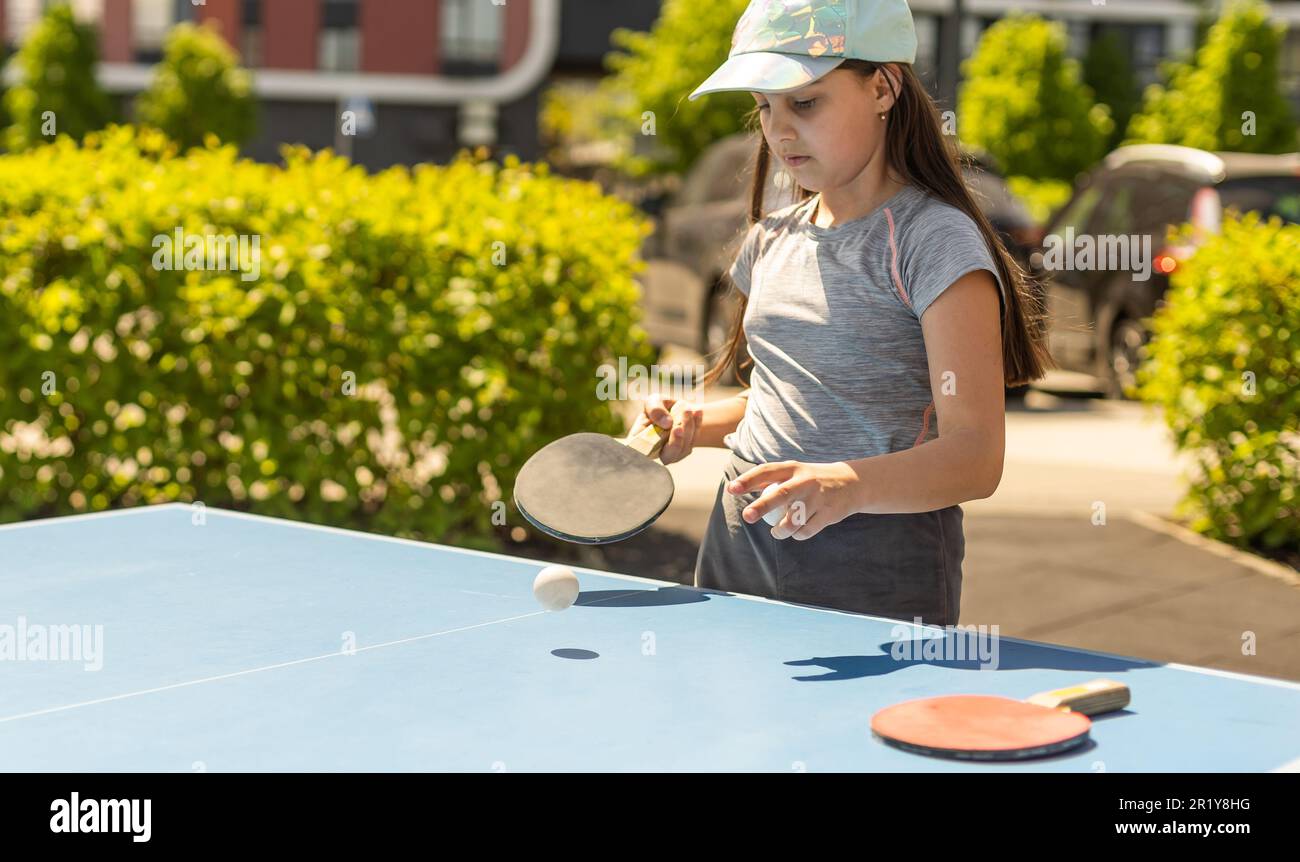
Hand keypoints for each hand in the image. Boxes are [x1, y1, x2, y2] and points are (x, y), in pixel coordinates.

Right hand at [628, 395, 703, 464]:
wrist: (674, 407)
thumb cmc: (659, 406)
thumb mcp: (653, 402)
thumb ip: (655, 410)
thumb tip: (667, 424)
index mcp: (642, 444)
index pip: (644, 456)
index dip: (652, 451)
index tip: (661, 436)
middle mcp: (658, 454)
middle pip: (669, 455)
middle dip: (676, 441)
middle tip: (678, 427)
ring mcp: (673, 453)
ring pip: (683, 448)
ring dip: (687, 429)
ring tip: (688, 409)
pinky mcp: (686, 448)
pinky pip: (693, 440)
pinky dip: (697, 425)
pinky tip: (698, 411)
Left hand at [725, 460, 864, 539]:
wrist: (852, 482)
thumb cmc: (812, 478)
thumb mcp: (793, 472)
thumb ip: (767, 478)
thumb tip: (736, 487)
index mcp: (793, 469)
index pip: (766, 472)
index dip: (748, 480)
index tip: (732, 489)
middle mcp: (805, 481)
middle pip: (781, 495)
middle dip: (762, 506)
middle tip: (747, 516)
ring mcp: (818, 498)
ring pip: (793, 520)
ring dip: (781, 531)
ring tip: (776, 532)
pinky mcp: (829, 513)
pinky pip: (807, 531)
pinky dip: (797, 535)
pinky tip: (796, 533)